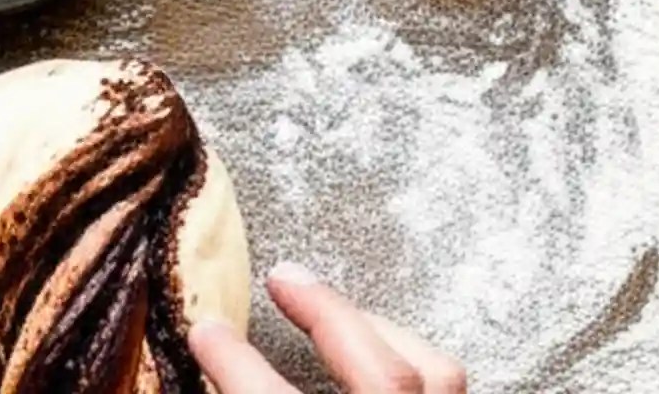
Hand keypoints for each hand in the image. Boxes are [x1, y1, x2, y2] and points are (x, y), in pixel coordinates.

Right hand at [190, 263, 465, 393]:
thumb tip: (219, 366)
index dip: (235, 363)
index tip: (206, 330)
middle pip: (380, 373)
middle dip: (326, 312)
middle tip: (283, 275)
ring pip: (435, 373)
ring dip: (380, 329)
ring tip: (340, 309)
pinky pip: (452, 389)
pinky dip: (418, 362)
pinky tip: (387, 355)